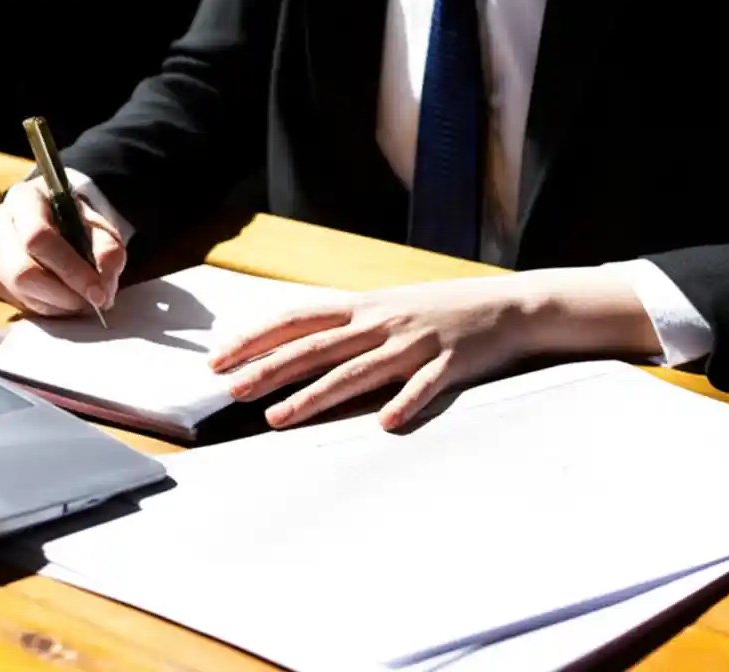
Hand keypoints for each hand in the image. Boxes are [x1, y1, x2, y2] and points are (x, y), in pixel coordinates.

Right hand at [0, 178, 126, 315]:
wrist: (55, 221)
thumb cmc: (76, 223)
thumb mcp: (100, 227)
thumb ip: (107, 251)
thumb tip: (102, 288)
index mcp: (24, 199)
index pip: (38, 237)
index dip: (70, 270)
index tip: (98, 292)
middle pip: (22, 271)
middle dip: (63, 294)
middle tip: (92, 302)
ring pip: (19, 292)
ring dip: (58, 305)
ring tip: (83, 301)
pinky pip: (20, 304)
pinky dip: (49, 309)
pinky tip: (65, 300)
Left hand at [207, 270, 661, 430]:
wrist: (509, 304)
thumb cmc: (441, 310)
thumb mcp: (388, 308)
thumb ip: (347, 327)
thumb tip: (296, 345)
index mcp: (364, 308)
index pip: (296, 319)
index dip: (255, 338)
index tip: (219, 359)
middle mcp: (382, 323)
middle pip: (315, 348)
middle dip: (268, 370)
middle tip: (230, 391)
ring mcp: (415, 343)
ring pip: (356, 372)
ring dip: (314, 396)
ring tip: (278, 419)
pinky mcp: (450, 364)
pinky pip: (425, 387)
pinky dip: (405, 403)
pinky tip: (384, 424)